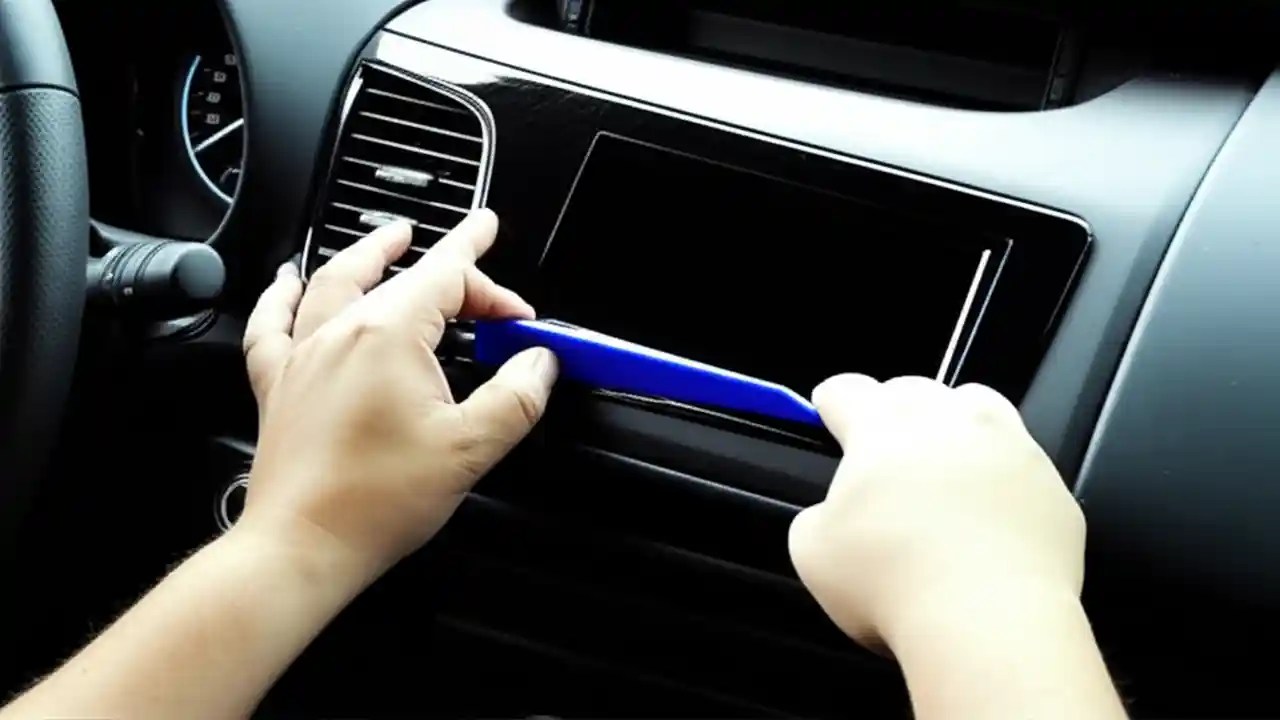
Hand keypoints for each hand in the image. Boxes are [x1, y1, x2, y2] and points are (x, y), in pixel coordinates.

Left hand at [238, 210, 557, 584]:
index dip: (492, 286)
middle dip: (450, 266)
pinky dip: (281, 296)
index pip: (448, 278)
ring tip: (392, 236)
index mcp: (389, 336)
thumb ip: (514, 398)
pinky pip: (272, 323)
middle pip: (402, 276)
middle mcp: (342, 332)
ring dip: (370, 252)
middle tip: (477, 256)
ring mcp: (305, 356)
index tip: (519, 311)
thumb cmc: (376, 501)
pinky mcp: (279, 386)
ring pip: (335, 280)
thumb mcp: (470, 449)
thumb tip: (538, 364)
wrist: (302, 545)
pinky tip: (285, 281)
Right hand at [788, 375, 1084, 650]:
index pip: (847, 390)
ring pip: (978, 406)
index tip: (829, 417)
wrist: (991, 622)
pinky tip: (991, 515)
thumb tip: (835, 515)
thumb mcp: (812, 552)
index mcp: (883, 426)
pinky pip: (1023, 464)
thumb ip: (817, 516)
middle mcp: (949, 420)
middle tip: (882, 454)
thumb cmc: (890, 580)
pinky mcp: (1053, 487)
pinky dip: (1002, 477)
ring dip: (954, 423)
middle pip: (913, 389)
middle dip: (891, 410)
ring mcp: (1011, 446)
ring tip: (944, 463)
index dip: (832, 403)